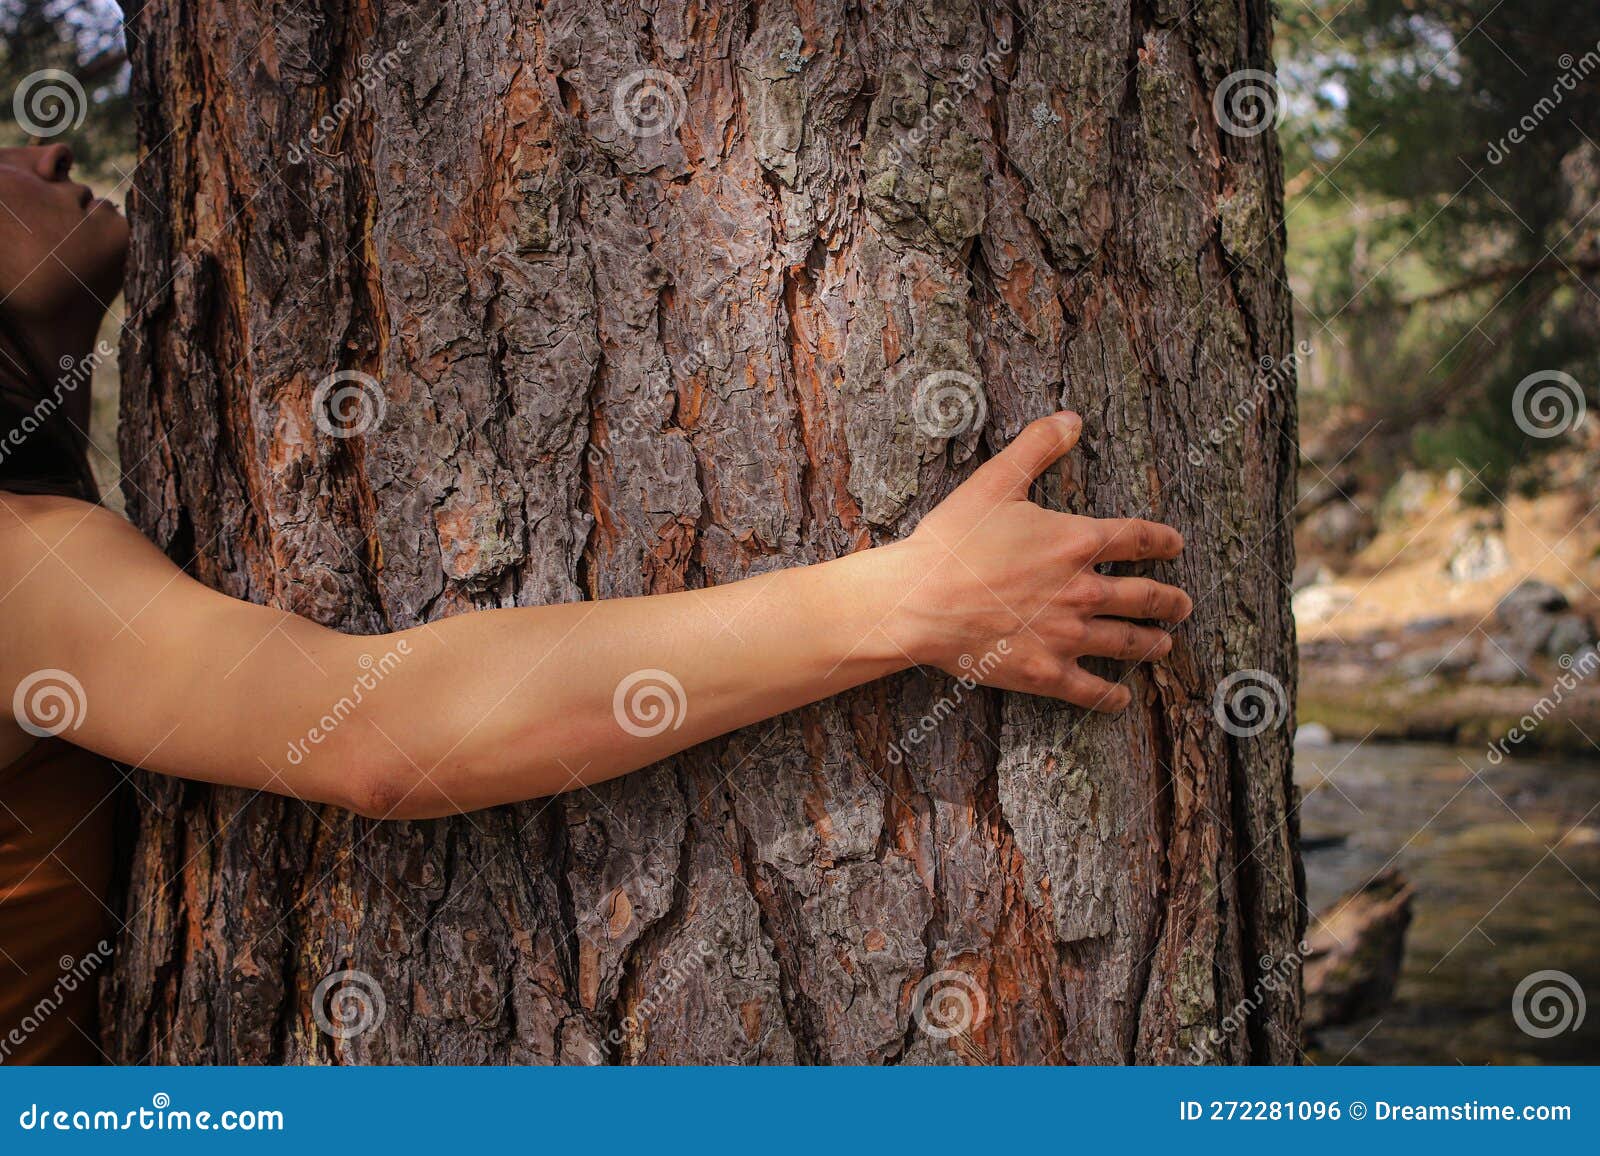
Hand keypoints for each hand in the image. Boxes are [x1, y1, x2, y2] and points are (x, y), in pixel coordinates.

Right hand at [882, 411, 1191, 710]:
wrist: (920, 601)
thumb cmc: (953, 541)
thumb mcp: (995, 482)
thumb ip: (1037, 447)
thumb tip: (1071, 418)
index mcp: (1077, 542)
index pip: (1137, 539)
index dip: (1163, 540)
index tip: (1176, 546)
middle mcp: (1084, 591)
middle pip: (1144, 596)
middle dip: (1170, 601)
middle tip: (1183, 605)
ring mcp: (1068, 635)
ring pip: (1127, 642)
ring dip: (1152, 643)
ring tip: (1164, 645)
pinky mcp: (1046, 672)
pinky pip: (1091, 690)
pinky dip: (1111, 697)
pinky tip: (1121, 699)